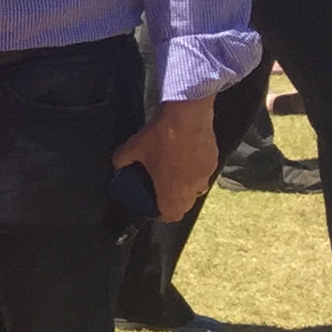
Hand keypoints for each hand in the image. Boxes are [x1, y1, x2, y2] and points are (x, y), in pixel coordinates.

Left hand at [115, 97, 217, 222]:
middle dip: (173, 202)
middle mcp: (192, 188)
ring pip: (197, 190)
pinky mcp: (214, 162)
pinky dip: (195, 172)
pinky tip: (186, 159)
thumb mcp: (133, 147)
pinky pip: (204, 174)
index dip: (162, 214)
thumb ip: (122, 160)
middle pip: (185, 205)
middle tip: (162, 191)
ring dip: (186, 188)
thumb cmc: (160, 136)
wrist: (188, 116)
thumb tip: (117, 164)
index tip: (154, 208)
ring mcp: (206, 175)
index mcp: (172, 191)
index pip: (172, 215)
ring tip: (174, 175)